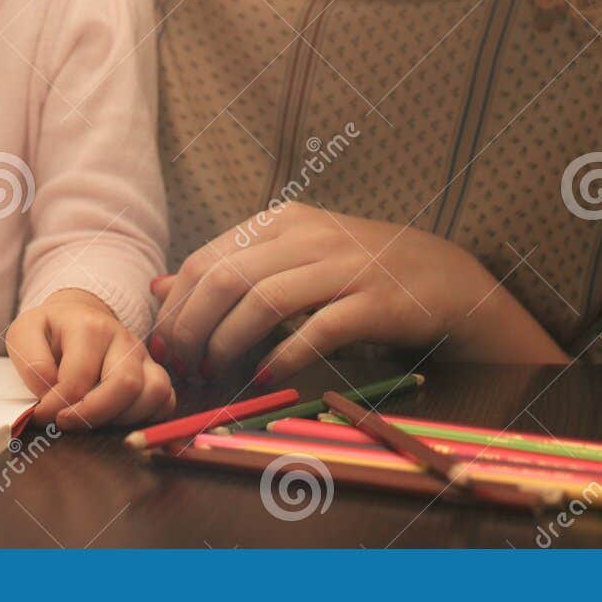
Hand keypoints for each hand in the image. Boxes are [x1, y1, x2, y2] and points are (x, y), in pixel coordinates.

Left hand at [5, 288, 175, 430]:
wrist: (77, 316)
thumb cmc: (51, 331)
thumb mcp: (25, 333)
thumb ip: (31, 362)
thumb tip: (50, 391)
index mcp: (90, 326)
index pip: (79, 379)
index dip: (56, 406)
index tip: (41, 415)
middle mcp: (124, 339)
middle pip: (125, 385)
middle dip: (92, 415)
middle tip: (66, 423)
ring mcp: (143, 356)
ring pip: (154, 393)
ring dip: (121, 418)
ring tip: (92, 420)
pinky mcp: (153, 372)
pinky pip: (166, 400)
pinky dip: (148, 417)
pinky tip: (118, 419)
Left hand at [152, 203, 507, 381]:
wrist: (443, 277)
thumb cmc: (357, 270)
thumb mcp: (290, 257)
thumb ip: (228, 269)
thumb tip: (159, 288)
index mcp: (281, 221)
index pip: (206, 259)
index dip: (176, 305)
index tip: (164, 345)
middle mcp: (307, 236)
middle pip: (225, 279)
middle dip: (193, 328)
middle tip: (184, 366)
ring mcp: (343, 267)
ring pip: (263, 302)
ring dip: (227, 345)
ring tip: (216, 374)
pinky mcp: (373, 303)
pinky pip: (315, 331)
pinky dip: (281, 359)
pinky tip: (263, 380)